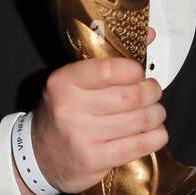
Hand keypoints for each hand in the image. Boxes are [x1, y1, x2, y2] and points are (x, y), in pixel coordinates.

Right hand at [27, 27, 165, 193]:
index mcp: (64, 82)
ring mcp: (81, 136)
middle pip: (130, 97)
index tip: (140, 74)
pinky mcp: (94, 160)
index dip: (134, 70)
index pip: (109, 69)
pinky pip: (137, 146)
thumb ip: (109, 60)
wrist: (39, 155)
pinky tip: (155, 133)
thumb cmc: (64, 113)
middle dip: (152, 93)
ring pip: (138, 121)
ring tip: (155, 113)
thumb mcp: (74, 83)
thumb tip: (149, 34)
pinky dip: (155, 137)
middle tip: (153, 92)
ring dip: (156, 115)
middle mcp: (70, 108)